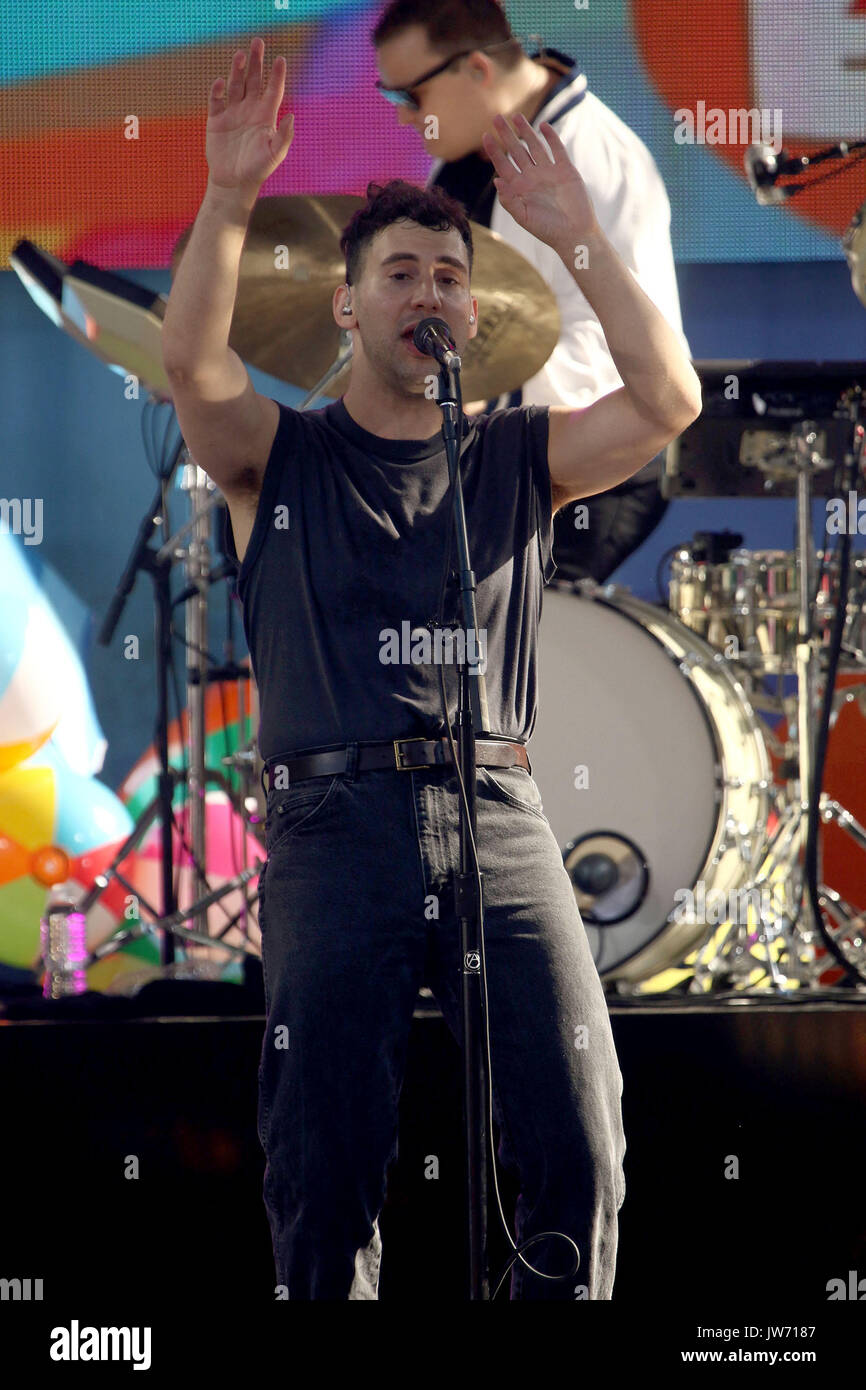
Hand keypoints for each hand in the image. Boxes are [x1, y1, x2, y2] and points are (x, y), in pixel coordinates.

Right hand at [206, 38, 293, 198]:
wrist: (233, 183)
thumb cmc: (257, 170)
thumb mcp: (274, 155)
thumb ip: (284, 136)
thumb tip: (292, 116)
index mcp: (265, 116)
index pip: (273, 90)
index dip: (277, 75)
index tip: (280, 58)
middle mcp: (250, 110)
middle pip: (253, 80)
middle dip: (256, 62)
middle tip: (257, 42)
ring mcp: (232, 113)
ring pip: (235, 85)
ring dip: (237, 70)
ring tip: (240, 55)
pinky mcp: (216, 120)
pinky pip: (216, 101)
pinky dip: (217, 91)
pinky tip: (221, 82)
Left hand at [481, 113, 598, 256]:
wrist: (574, 233)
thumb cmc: (548, 230)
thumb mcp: (524, 218)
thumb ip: (509, 201)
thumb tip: (496, 181)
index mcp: (520, 189)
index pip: (503, 165)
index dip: (495, 151)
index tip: (485, 136)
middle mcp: (532, 178)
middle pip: (516, 151)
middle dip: (506, 135)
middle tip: (496, 117)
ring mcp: (549, 172)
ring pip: (535, 146)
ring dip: (526, 131)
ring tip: (516, 116)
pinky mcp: (565, 170)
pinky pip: (556, 149)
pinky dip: (551, 137)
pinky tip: (543, 126)